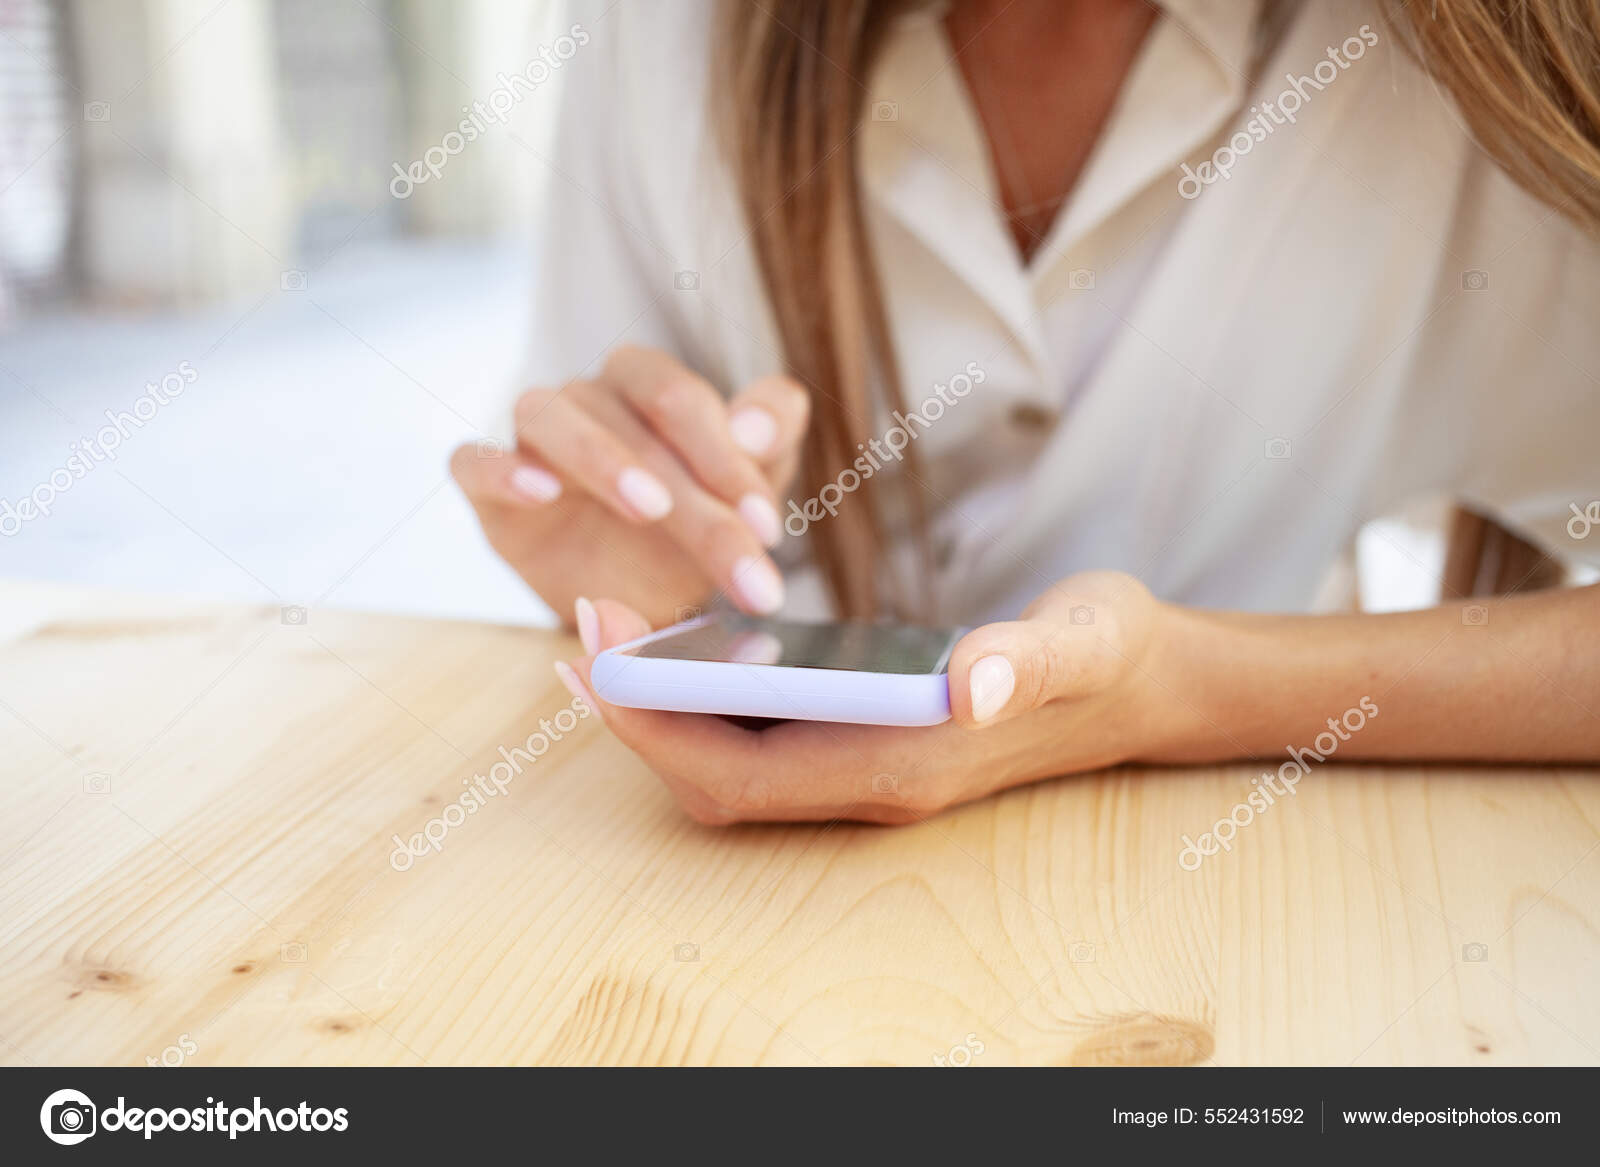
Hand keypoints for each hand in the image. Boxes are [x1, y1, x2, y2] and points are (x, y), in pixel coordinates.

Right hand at [452, 346, 808, 628]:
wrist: (630, 600)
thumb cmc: (691, 526)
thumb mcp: (749, 486)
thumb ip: (772, 435)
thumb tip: (757, 429)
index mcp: (646, 384)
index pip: (681, 396)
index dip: (727, 456)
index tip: (766, 526)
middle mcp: (587, 398)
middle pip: (633, 415)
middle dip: (695, 491)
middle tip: (743, 551)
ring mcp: (531, 439)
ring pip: (550, 415)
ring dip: (604, 456)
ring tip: (652, 507)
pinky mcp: (487, 489)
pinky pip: (473, 460)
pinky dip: (501, 469)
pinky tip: (542, 491)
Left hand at [553, 572, 1178, 822]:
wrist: (1144, 683)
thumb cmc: (1107, 656)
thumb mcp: (1081, 640)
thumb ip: (1027, 660)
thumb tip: (971, 679)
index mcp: (899, 765)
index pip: (738, 774)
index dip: (653, 726)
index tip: (595, 654)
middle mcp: (868, 781)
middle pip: (714, 777)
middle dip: (635, 713)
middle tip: (583, 625)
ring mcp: (866, 766)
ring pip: (731, 760)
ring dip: (663, 707)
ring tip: (612, 631)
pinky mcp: (868, 737)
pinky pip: (763, 734)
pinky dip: (709, 697)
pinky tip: (688, 639)